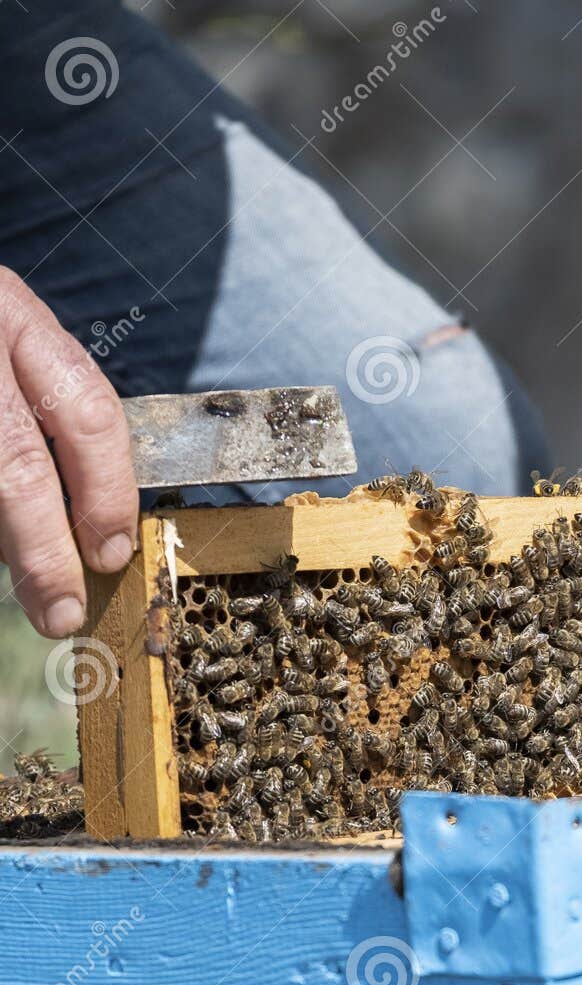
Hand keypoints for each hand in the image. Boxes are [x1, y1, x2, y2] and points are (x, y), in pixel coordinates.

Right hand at [0, 267, 137, 637]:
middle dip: (45, 553)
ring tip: (28, 585)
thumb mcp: (13, 345)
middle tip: (63, 611)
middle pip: (18, 468)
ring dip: (6, 545)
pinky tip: (0, 549)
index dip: (108, 495)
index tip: (113, 553)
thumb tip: (89, 529)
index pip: (89, 415)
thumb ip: (52, 413)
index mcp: (19, 319)